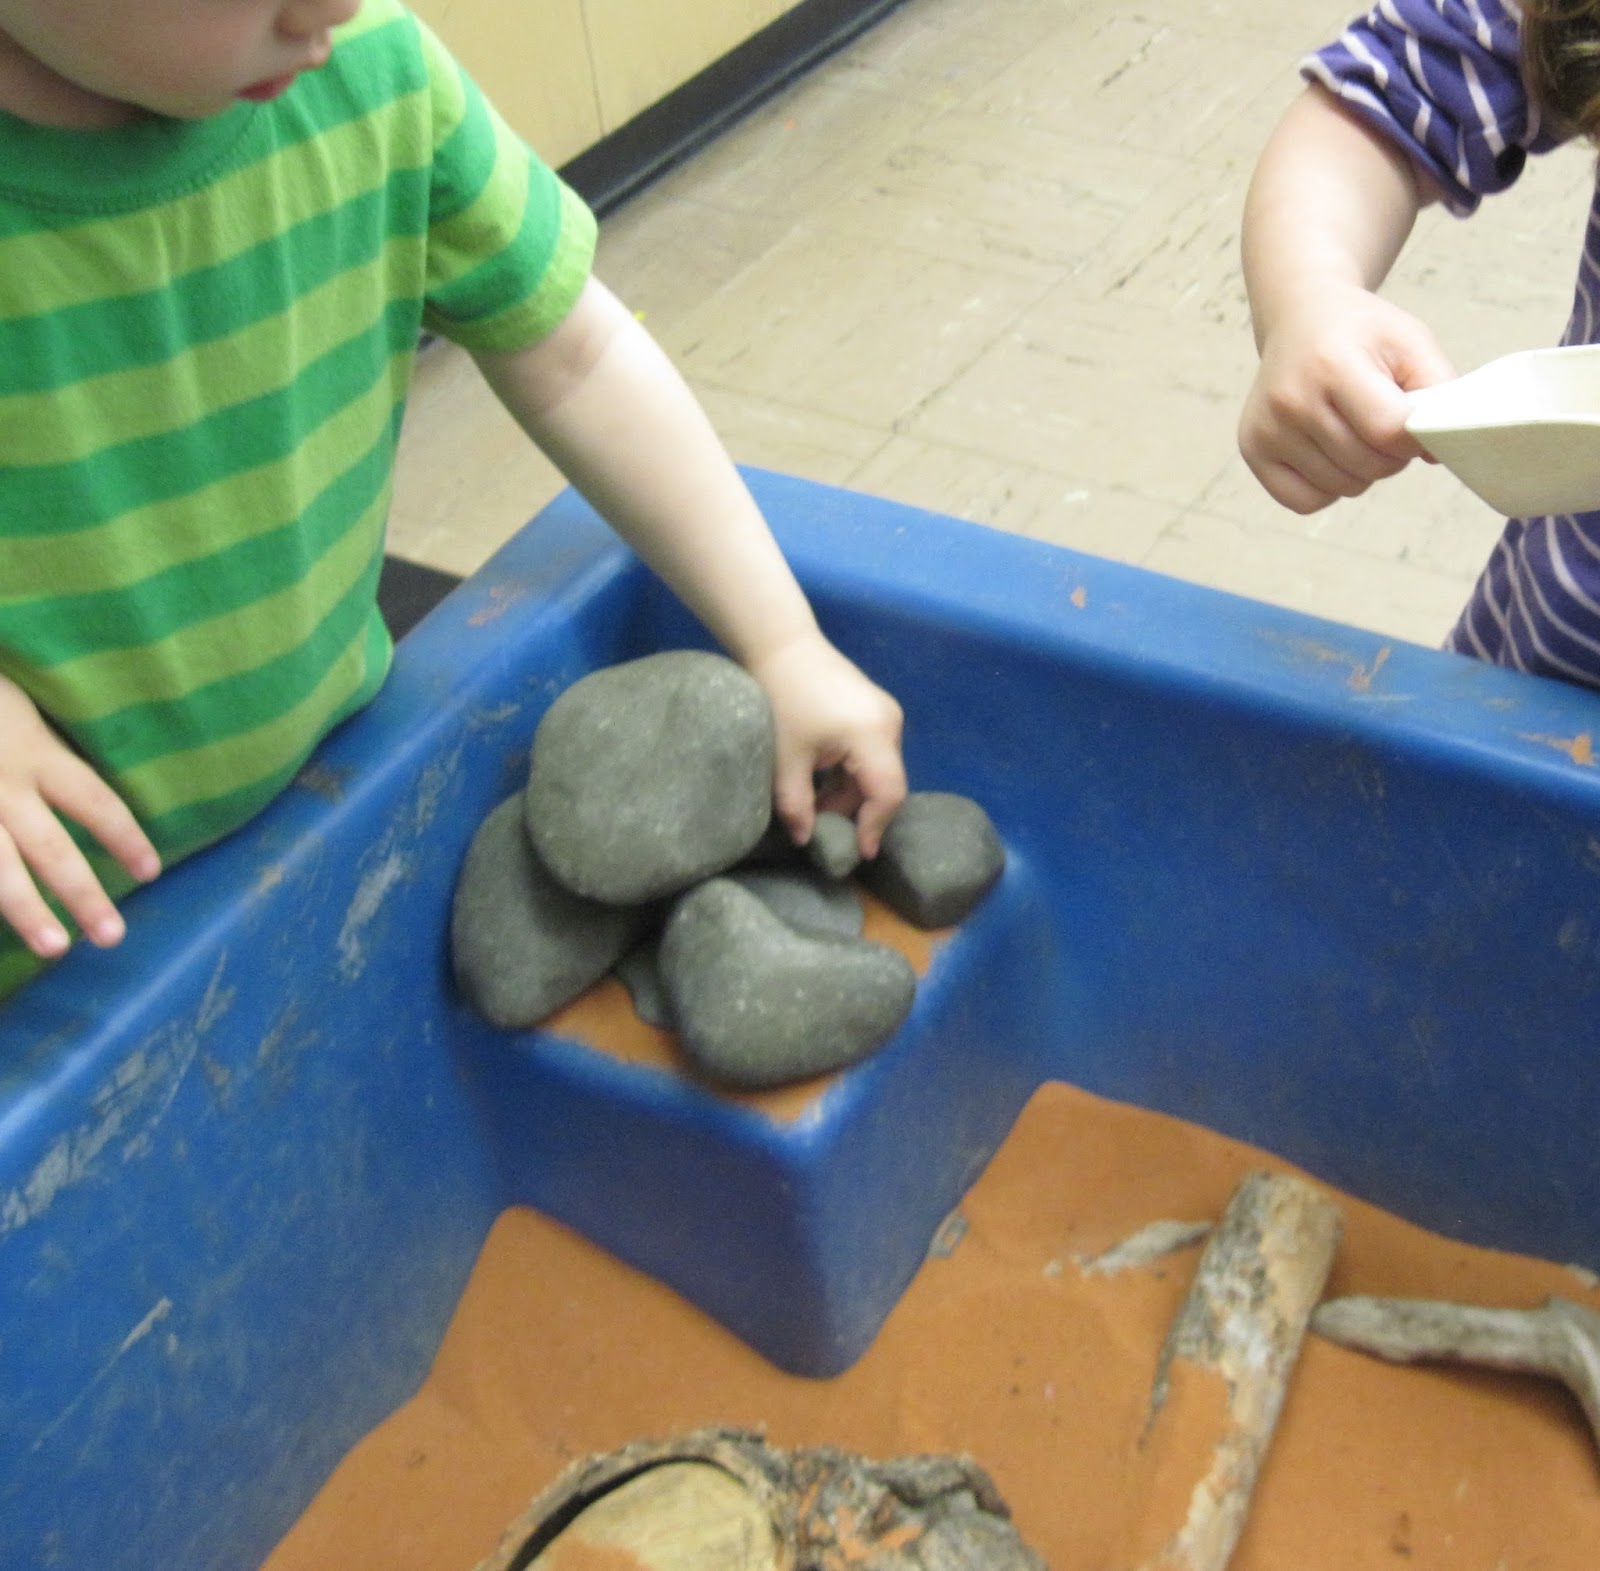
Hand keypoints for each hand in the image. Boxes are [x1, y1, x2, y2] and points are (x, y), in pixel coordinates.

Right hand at [0, 674, 160, 957]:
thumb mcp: (18, 702)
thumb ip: (45, 738)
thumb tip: (88, 768)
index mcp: (34, 750)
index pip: (96, 801)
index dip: (125, 839)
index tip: (151, 871)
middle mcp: (1, 784)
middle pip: (52, 849)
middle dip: (84, 895)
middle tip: (113, 937)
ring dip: (28, 914)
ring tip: (56, 949)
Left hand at [745, 632, 905, 857]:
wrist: (781, 645)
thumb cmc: (782, 698)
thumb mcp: (786, 758)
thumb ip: (797, 804)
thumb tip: (804, 841)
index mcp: (874, 734)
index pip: (888, 794)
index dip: (874, 827)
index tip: (858, 853)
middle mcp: (890, 724)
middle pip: (883, 783)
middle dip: (854, 810)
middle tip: (821, 828)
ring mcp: (885, 714)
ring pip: (876, 770)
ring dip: (848, 791)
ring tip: (813, 802)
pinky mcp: (874, 709)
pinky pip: (870, 753)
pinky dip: (849, 772)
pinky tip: (820, 778)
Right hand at [1240, 282, 1455, 512]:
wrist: (1300, 318)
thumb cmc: (1359, 333)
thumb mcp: (1410, 341)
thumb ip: (1438, 389)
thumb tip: (1438, 452)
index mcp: (1331, 364)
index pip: (1387, 430)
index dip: (1415, 438)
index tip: (1419, 425)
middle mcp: (1291, 400)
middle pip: (1368, 464)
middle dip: (1391, 454)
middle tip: (1385, 424)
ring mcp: (1267, 429)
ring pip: (1342, 487)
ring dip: (1362, 471)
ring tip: (1357, 434)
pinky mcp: (1252, 450)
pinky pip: (1305, 501)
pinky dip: (1328, 488)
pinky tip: (1330, 455)